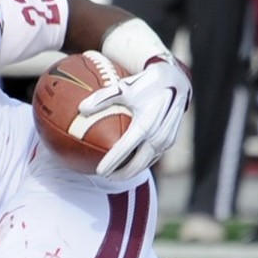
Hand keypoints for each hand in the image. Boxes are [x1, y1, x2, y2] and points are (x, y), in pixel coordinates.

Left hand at [78, 56, 191, 179]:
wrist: (176, 81)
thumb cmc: (146, 83)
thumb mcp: (123, 87)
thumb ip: (102, 99)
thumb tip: (81, 109)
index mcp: (145, 124)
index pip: (125, 149)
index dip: (112, 162)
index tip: (99, 171)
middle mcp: (158, 135)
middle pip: (138, 163)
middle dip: (122, 173)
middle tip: (105, 175)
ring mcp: (166, 140)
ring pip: (147, 162)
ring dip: (132, 170)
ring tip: (116, 173)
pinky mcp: (171, 141)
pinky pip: (154, 157)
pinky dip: (142, 163)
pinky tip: (131, 164)